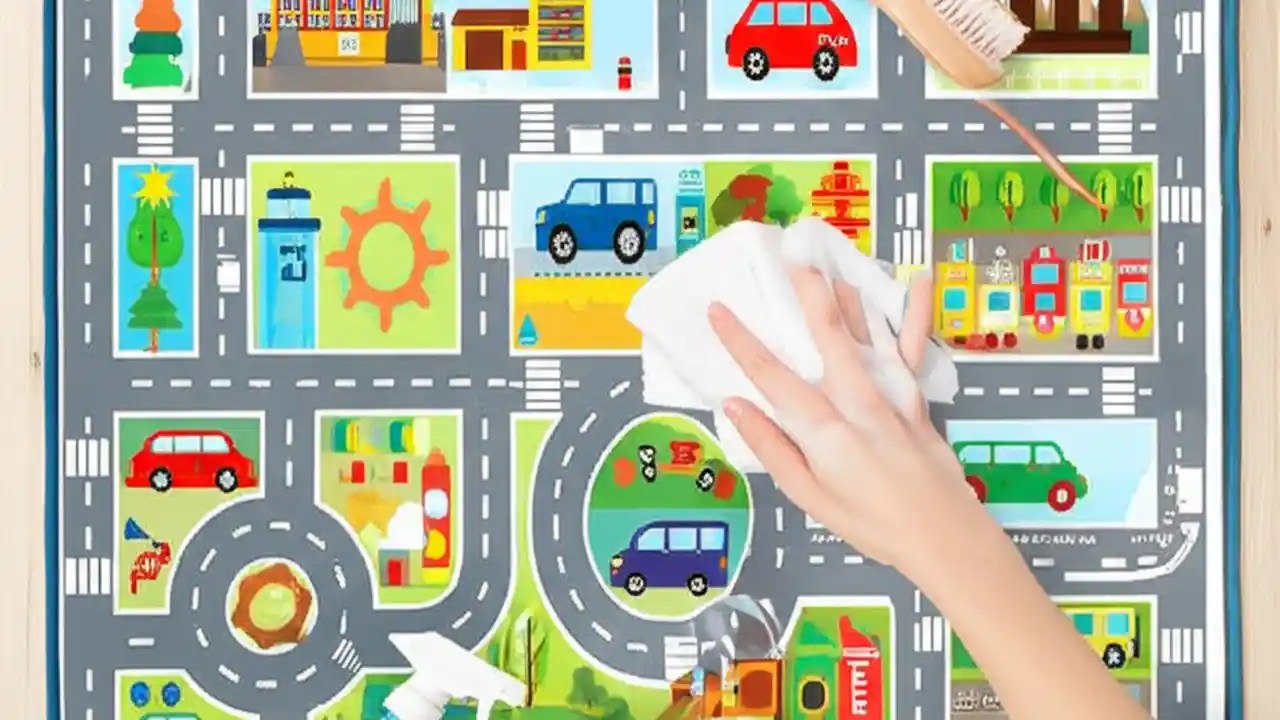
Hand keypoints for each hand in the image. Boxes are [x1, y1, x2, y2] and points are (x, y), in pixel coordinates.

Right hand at [709, 267, 985, 570]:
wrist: (943, 537)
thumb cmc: (873, 524)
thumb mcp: (810, 497)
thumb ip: (772, 448)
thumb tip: (737, 407)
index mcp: (823, 430)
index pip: (770, 375)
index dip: (740, 340)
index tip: (718, 310)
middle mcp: (857, 402)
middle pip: (826, 335)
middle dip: (805, 294)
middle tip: (790, 256)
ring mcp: (890, 396)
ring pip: (865, 333)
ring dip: (846, 293)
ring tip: (831, 259)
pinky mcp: (915, 398)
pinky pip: (913, 347)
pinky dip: (915, 313)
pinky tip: (918, 280)